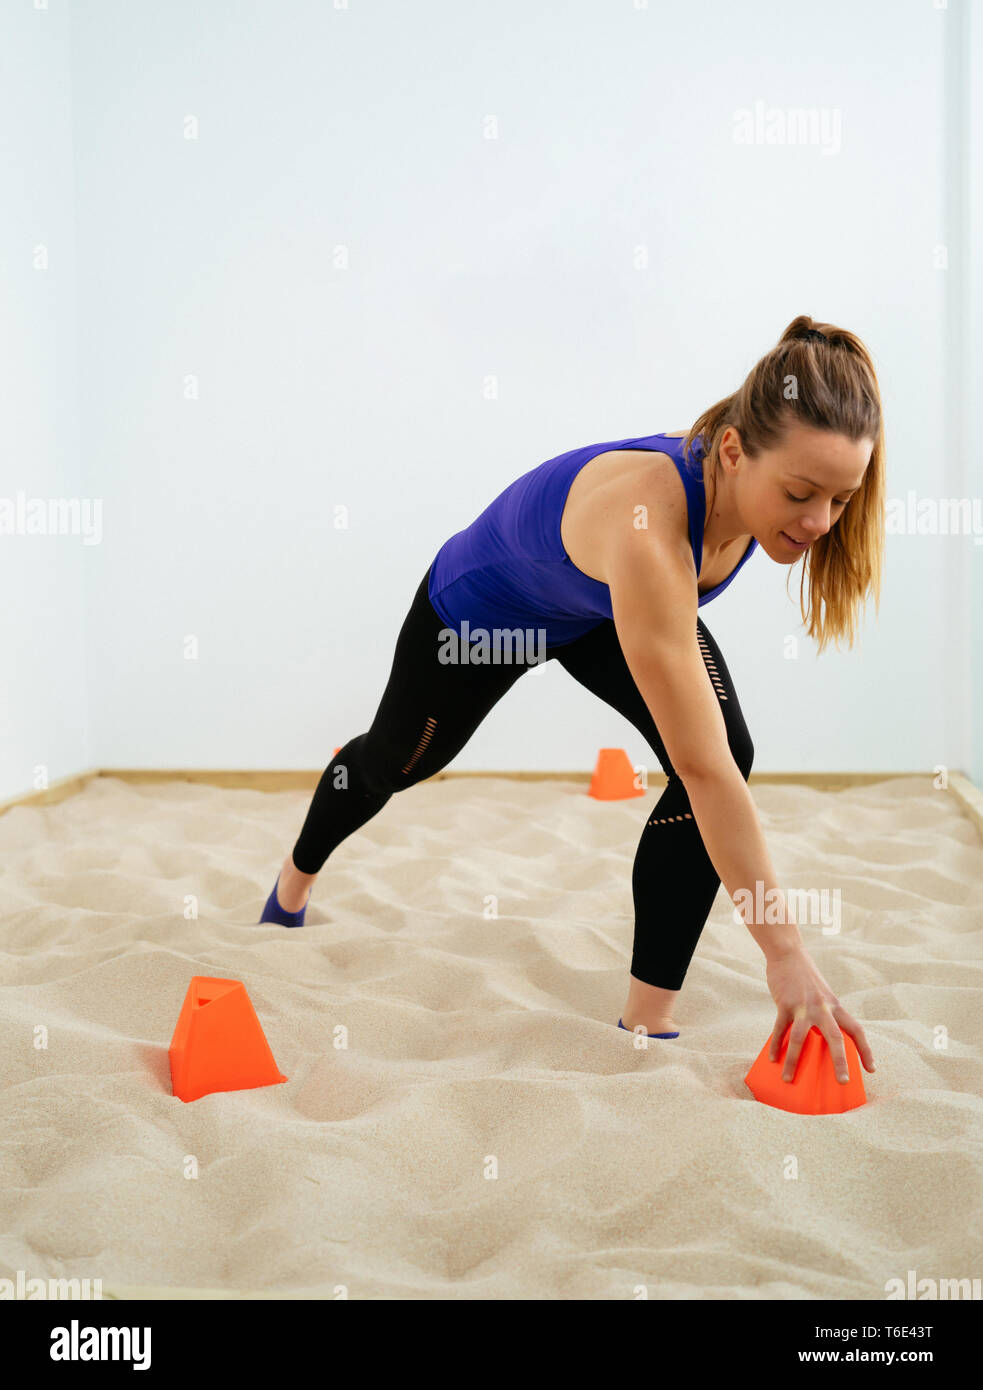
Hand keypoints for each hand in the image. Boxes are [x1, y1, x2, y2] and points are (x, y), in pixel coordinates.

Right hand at [765, 946, 875, 1083]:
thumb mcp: (823, 994)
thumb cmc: (806, 977)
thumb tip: (820, 1037)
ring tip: (788, 1079)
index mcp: (835, 1006)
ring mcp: (803, 1006)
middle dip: (840, 1061)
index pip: (857, 1030)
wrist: (789, 953)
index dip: (866, 1051)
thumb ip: (825, 1014)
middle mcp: (823, 1007)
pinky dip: (775, 1045)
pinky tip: (773, 1059)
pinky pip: (779, 1029)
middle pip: (835, 1038)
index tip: (872, 1069)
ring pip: (799, 1038)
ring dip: (793, 1061)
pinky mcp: (785, 1004)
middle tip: (843, 1082)